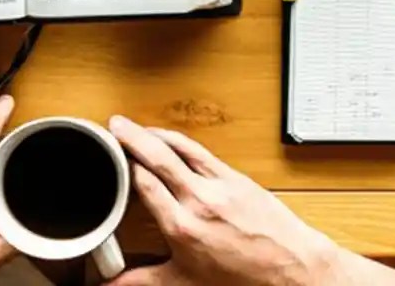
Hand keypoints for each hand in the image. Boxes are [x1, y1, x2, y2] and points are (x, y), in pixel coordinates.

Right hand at [103, 116, 344, 285]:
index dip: (123, 165)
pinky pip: (202, 151)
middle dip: (132, 137)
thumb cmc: (241, 278)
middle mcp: (198, 200)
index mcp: (181, 226)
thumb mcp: (184, 282)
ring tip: (135, 126)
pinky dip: (181, 141)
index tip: (106, 155)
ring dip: (155, 133)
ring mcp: (218, 184)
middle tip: (112, 125)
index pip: (143, 184)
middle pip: (157, 157)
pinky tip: (169, 137)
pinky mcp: (235, 177)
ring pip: (180, 148)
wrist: (289, 267)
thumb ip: (141, 280)